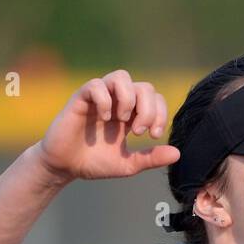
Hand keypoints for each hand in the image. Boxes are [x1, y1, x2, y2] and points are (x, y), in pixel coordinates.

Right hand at [36, 70, 179, 181]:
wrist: (65, 166)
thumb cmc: (95, 163)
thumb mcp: (128, 164)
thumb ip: (150, 158)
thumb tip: (178, 153)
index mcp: (131, 113)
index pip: (155, 98)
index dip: (159, 113)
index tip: (153, 135)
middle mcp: (117, 101)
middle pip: (144, 86)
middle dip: (147, 109)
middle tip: (139, 131)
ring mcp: (99, 97)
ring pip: (121, 76)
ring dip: (128, 98)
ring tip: (121, 120)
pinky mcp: (81, 98)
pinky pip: (96, 85)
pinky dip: (105, 100)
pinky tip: (104, 118)